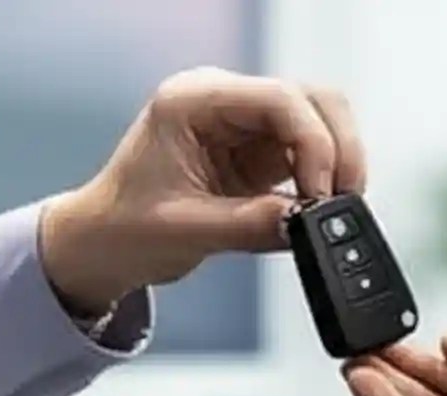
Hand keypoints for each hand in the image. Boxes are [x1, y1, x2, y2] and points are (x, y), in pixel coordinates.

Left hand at [39, 67, 365, 311]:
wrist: (105, 246)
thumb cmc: (123, 227)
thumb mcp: (186, 231)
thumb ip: (250, 224)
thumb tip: (306, 223)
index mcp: (192, 100)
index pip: (279, 98)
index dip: (314, 142)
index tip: (323, 192)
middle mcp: (224, 103)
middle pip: (312, 100)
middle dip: (337, 149)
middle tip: (341, 200)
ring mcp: (245, 127)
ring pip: (321, 123)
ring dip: (338, 164)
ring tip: (332, 209)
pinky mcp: (259, 156)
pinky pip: (311, 156)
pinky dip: (325, 182)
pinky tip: (318, 211)